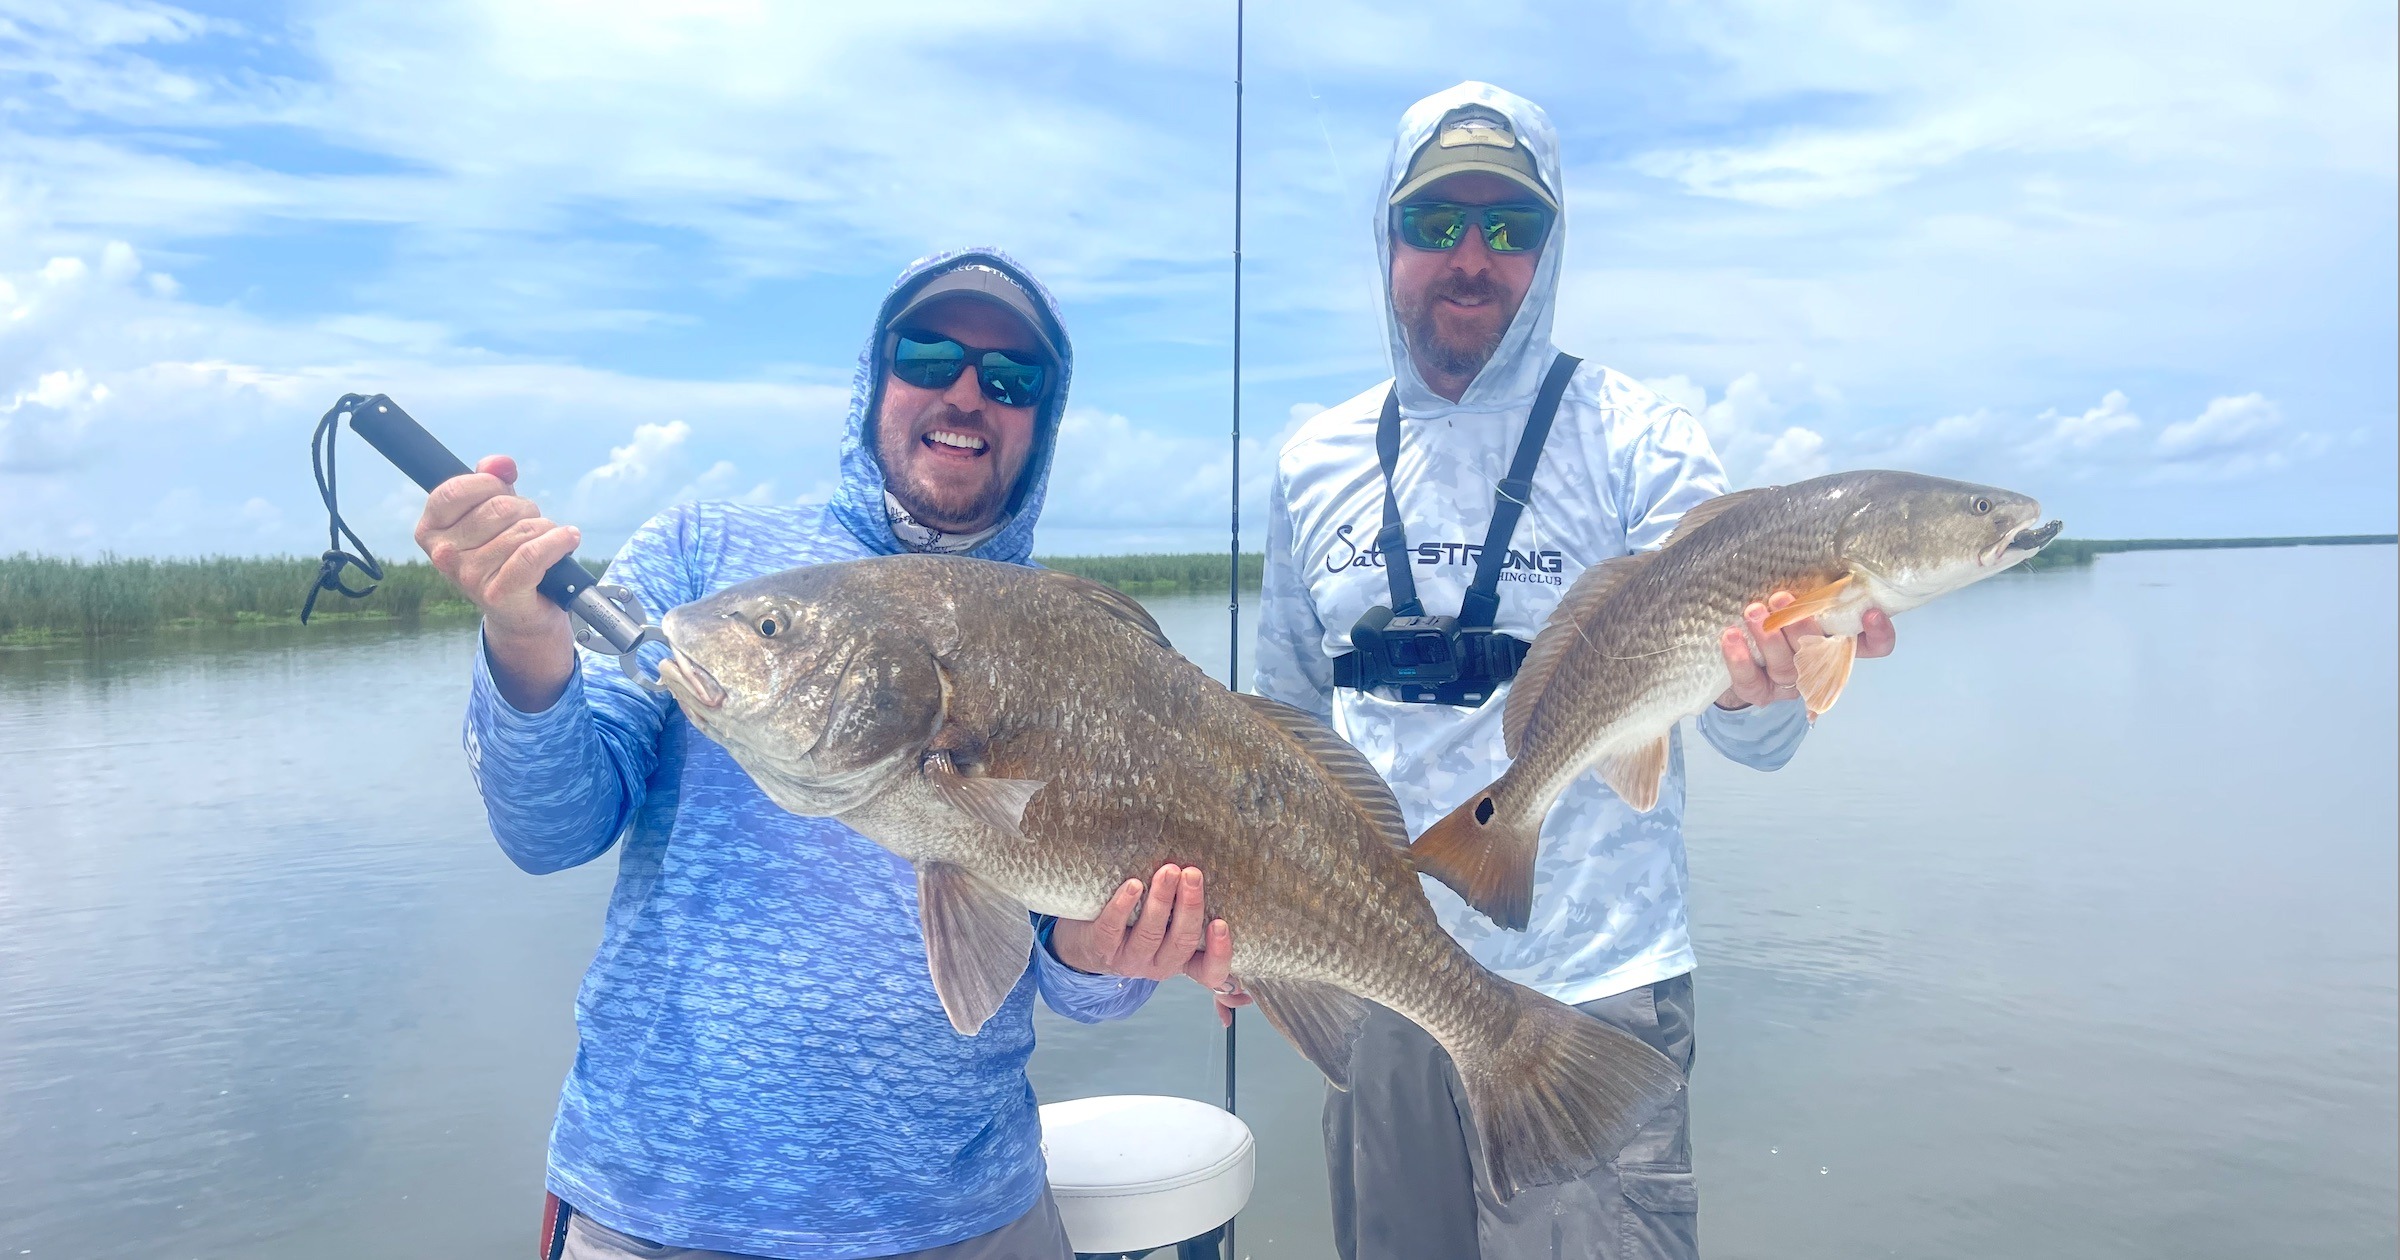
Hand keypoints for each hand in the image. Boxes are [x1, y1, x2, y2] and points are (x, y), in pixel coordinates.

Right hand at [414, 454, 579, 708]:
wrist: (521, 612)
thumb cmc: (503, 555)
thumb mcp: (492, 513)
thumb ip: (491, 480)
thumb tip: (499, 464)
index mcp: (430, 530)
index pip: (455, 490)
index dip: (488, 484)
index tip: (504, 492)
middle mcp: (444, 554)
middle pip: (499, 507)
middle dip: (525, 509)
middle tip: (529, 526)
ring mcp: (469, 576)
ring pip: (522, 529)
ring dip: (545, 529)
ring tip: (545, 541)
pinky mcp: (499, 593)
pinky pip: (534, 554)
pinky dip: (559, 542)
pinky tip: (568, 539)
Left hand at [1049, 864, 1251, 1025]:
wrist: (1084, 946)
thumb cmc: (1137, 931)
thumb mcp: (1168, 938)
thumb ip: (1196, 931)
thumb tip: (1237, 936)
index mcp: (1181, 963)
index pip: (1210, 972)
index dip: (1219, 952)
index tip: (1221, 923)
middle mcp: (1158, 966)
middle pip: (1181, 941)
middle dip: (1190, 906)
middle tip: (1193, 874)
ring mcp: (1129, 959)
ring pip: (1150, 933)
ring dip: (1161, 900)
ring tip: (1168, 871)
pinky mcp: (1101, 947)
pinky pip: (1113, 928)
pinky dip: (1124, 905)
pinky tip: (1133, 885)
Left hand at [1713, 593, 1895, 709]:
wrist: (1733, 657)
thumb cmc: (1772, 616)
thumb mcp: (1793, 599)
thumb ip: (1809, 587)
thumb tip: (1813, 548)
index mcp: (1835, 644)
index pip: (1871, 646)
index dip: (1878, 635)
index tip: (1871, 612)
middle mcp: (1816, 666)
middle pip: (1820, 653)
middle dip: (1802, 624)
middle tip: (1781, 598)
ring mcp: (1788, 683)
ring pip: (1784, 666)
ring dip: (1768, 637)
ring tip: (1753, 611)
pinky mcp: (1758, 692)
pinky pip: (1750, 681)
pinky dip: (1740, 659)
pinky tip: (1731, 635)